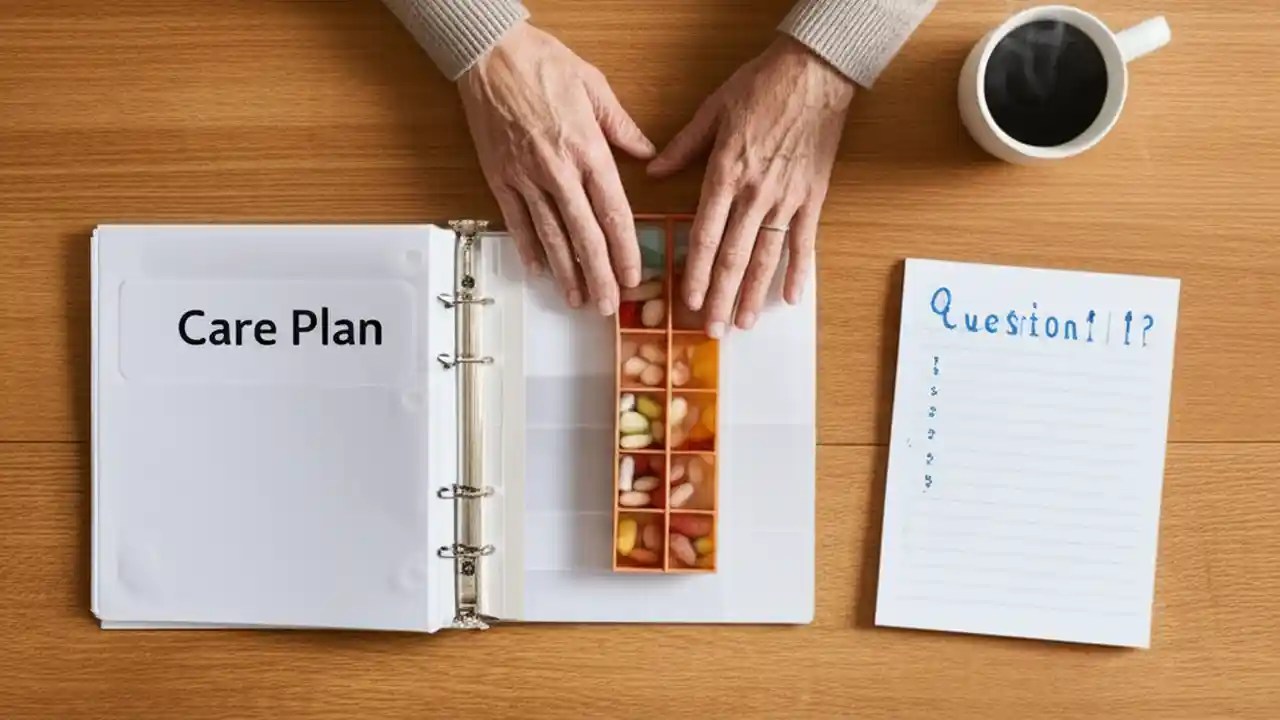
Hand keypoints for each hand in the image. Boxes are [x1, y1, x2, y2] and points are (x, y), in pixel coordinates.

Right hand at [458, 22, 654, 313]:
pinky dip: (527, 248)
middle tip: (608, 305)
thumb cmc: (543, 62)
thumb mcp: (595, 86)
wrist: (490, 53)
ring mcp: (526, 176)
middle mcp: (558, 169)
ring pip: (550, 235)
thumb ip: (622, 127)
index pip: (613, 211)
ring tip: (577, 299)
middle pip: (584, 234)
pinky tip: (539, 271)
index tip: (633, 275)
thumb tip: (647, 152)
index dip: (624, 249)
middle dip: (599, 275)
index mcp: (588, 149)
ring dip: (566, 272)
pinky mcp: (499, 176)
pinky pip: (515, 221)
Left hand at [648, 36, 854, 334]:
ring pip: (766, 257)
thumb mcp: (713, 110)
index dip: (695, 272)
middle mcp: (755, 193)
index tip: (687, 300)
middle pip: (733, 256)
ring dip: (753, 293)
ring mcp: (787, 199)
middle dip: (720, 296)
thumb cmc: (762, 85)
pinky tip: (792, 299)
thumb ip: (683, 146)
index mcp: (725, 173)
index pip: (705, 234)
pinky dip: (799, 272)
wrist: (815, 73)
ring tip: (742, 323)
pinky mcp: (812, 197)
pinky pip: (805, 243)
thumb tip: (653, 171)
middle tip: (712, 329)